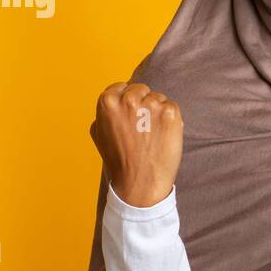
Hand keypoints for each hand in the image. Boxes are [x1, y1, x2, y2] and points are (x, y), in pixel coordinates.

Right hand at [89, 82, 183, 207]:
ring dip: (157, 112)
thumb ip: (105, 112)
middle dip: (143, 104)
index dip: (127, 102)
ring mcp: (151, 105)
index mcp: (108, 101)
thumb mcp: (98, 133)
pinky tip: (163, 136)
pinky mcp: (170, 113)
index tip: (130, 116)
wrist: (139, 183)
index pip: (122, 87)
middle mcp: (129, 99)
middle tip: (142, 128)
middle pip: (141, 89)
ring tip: (152, 135)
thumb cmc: (118, 161)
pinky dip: (171, 120)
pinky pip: (172, 107)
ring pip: (158, 98)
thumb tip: (115, 98)